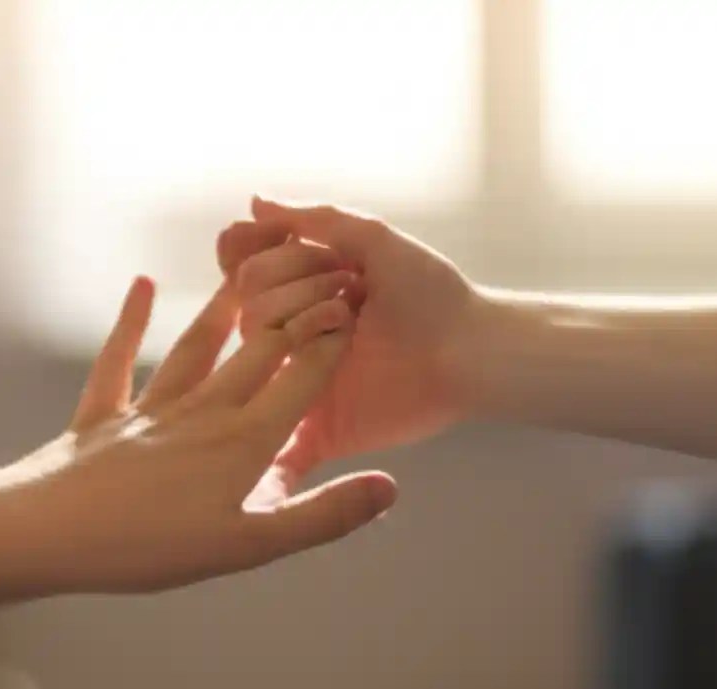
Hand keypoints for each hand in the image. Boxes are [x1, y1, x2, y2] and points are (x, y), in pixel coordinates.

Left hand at [15, 276, 396, 592]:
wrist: (47, 535)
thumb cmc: (150, 548)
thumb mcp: (248, 545)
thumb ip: (321, 515)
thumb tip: (390, 488)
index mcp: (242, 442)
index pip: (302, 380)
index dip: (333, 342)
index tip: (359, 306)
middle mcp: (201, 412)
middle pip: (257, 352)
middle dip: (294, 313)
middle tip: (320, 275)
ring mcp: (147, 411)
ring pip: (195, 348)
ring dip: (225, 309)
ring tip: (249, 271)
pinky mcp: (100, 418)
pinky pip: (118, 362)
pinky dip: (129, 323)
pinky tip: (140, 285)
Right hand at [216, 196, 479, 469]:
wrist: (471, 350)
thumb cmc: (430, 293)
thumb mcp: (375, 239)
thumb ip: (316, 219)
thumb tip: (256, 201)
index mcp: (302, 293)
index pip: (245, 269)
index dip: (256, 253)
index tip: (282, 241)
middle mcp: (293, 337)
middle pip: (247, 305)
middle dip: (292, 285)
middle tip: (347, 290)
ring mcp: (301, 384)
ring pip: (251, 354)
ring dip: (298, 325)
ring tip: (344, 325)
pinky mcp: (319, 431)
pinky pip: (276, 451)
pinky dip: (264, 459)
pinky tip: (262, 410)